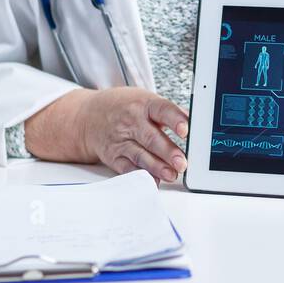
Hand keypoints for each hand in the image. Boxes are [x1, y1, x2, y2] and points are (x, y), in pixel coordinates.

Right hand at [72, 87, 189, 182]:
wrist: (87, 116)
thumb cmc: (125, 107)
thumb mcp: (146, 101)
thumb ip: (170, 113)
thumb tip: (196, 121)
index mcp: (144, 104)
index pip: (162, 110)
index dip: (175, 120)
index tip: (185, 130)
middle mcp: (131, 121)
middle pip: (151, 137)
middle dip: (168, 152)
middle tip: (182, 163)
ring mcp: (121, 139)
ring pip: (140, 155)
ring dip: (156, 167)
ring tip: (172, 174)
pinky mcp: (113, 156)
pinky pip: (126, 168)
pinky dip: (139, 175)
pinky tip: (152, 181)